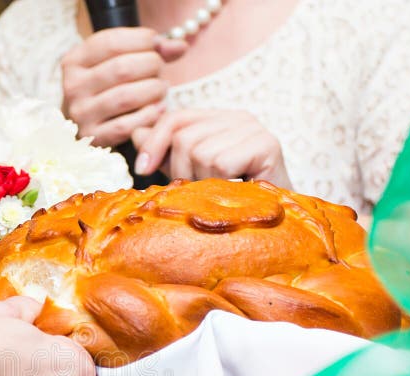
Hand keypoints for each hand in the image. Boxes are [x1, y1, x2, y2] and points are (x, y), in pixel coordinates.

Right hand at [61, 27, 186, 146]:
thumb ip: (148, 49)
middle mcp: (72, 86)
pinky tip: (158, 109)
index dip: (142, 40)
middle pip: (122, 69)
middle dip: (151, 66)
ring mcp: (81, 114)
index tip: (156, 45)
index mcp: (74, 60)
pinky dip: (148, 116)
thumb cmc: (107, 88)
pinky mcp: (92, 137)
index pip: (112, 42)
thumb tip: (179, 47)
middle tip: (159, 71)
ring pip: (125, 97)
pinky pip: (126, 126)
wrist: (86, 125)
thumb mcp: (117, 60)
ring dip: (153, 90)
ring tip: (161, 89)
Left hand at [132, 109, 292, 187]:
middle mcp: (238, 117)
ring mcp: (255, 129)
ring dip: (204, 182)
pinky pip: (221, 162)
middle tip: (200, 191)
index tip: (142, 170)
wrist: (273, 224)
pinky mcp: (268, 145)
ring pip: (201, 152)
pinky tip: (235, 191)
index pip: (175, 118)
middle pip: (184, 138)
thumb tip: (135, 133)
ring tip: (221, 193)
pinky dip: (221, 183)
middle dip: (182, 171)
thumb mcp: (190, 174)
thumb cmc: (229, 201)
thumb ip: (166, 154)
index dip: (154, 143)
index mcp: (219, 119)